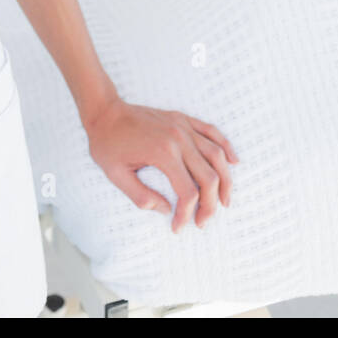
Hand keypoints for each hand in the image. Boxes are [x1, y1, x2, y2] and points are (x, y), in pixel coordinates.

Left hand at [83, 97, 238, 231]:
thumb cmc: (107, 143)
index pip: (187, 192)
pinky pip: (212, 131)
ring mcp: (182, 126)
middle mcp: (178, 138)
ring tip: (225, 201)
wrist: (104, 111)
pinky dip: (226, 147)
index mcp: (162, 153)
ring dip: (225, 180)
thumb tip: (166, 210)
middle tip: (203, 222)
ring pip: (216, 155)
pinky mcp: (182, 119)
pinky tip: (233, 162)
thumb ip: (141, 197)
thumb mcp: (116, 175)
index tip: (177, 226)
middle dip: (210, 204)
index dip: (186, 215)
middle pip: (208, 176)